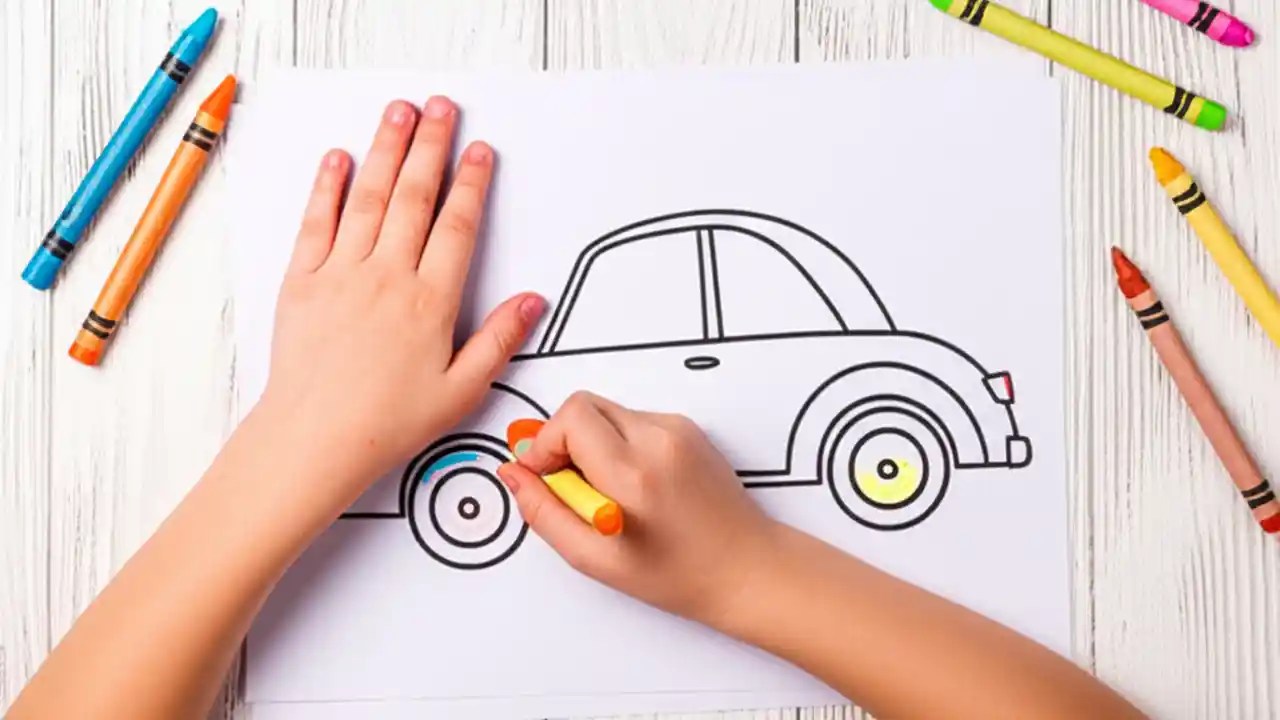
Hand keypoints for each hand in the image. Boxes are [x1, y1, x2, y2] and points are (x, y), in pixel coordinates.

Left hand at [263, 96, 544, 495]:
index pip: (457, 226)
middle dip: (431, 145)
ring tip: (398, 111)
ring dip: (385, 148)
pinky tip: (339, 158)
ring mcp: (341, 273)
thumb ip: (498, 340)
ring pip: (368, 197)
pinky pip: (316, 221)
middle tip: (441, 107)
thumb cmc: (387, 422)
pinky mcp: (302, 280)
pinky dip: (327, 186)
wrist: (314, 439)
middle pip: (414, 196)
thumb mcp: (461, 391)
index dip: (472, 183)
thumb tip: (531, 301)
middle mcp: (386, 277)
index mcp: (429, 302)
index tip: (480, 152)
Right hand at [497, 392, 778, 629]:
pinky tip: (636, 486)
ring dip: (594, 445)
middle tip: (573, 487)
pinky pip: (633, 422)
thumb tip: (514, 474)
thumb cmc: (678, 574)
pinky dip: (620, 446)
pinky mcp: (688, 429)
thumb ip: (544, 512)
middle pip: (584, 406)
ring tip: (610, 494)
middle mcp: (659, 439)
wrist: (747, 568)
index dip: (546, 444)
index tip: (546, 477)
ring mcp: (678, 429)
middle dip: (565, 441)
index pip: (571, 417)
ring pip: (608, 413)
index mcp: (634, 472)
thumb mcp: (595, 558)